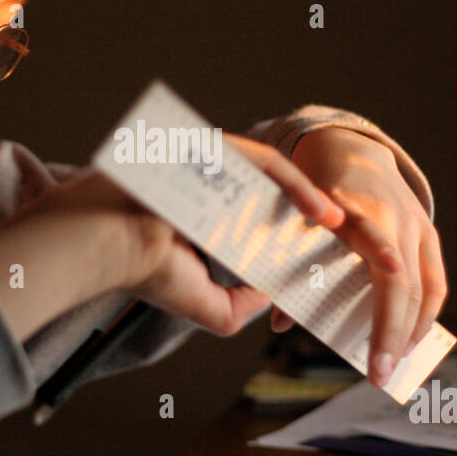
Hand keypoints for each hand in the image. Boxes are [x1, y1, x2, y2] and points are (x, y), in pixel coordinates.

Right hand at [65, 134, 344, 336]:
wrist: (107, 245)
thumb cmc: (145, 272)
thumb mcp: (209, 308)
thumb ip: (242, 305)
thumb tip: (273, 296)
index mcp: (208, 218)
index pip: (262, 223)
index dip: (295, 239)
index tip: (327, 257)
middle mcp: (212, 188)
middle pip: (275, 198)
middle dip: (313, 218)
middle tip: (349, 241)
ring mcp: (212, 165)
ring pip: (275, 179)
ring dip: (313, 202)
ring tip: (342, 228)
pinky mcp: (213, 148)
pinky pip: (264, 162)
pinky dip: (296, 185)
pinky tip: (321, 212)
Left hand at [270, 128, 447, 389]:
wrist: (350, 149)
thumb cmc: (315, 190)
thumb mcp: (297, 216)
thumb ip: (292, 265)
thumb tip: (281, 323)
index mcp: (351, 206)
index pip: (370, 235)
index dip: (380, 258)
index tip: (384, 283)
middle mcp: (391, 215)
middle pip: (401, 279)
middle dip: (390, 331)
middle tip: (378, 373)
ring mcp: (415, 223)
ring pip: (424, 286)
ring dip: (412, 330)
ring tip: (394, 364)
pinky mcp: (429, 232)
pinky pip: (435, 281)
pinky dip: (426, 314)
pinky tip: (411, 341)